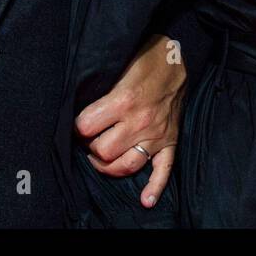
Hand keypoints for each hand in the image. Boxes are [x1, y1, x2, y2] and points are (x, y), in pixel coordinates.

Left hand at [74, 33, 187, 207]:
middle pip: (103, 151)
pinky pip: (163, 171)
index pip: (86, 127)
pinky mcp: (170, 141)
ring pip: (126, 165)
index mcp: (124, 101)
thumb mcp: (118, 65)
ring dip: (109, 166)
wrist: (180, 55)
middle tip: (90, 138)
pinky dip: (154, 188)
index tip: (78, 123)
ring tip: (102, 157)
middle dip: (91, 146)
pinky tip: (145, 200)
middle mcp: (140, 122)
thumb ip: (100, 88)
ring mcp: (157, 135)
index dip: (77, 126)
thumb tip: (75, 102)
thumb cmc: (145, 57)